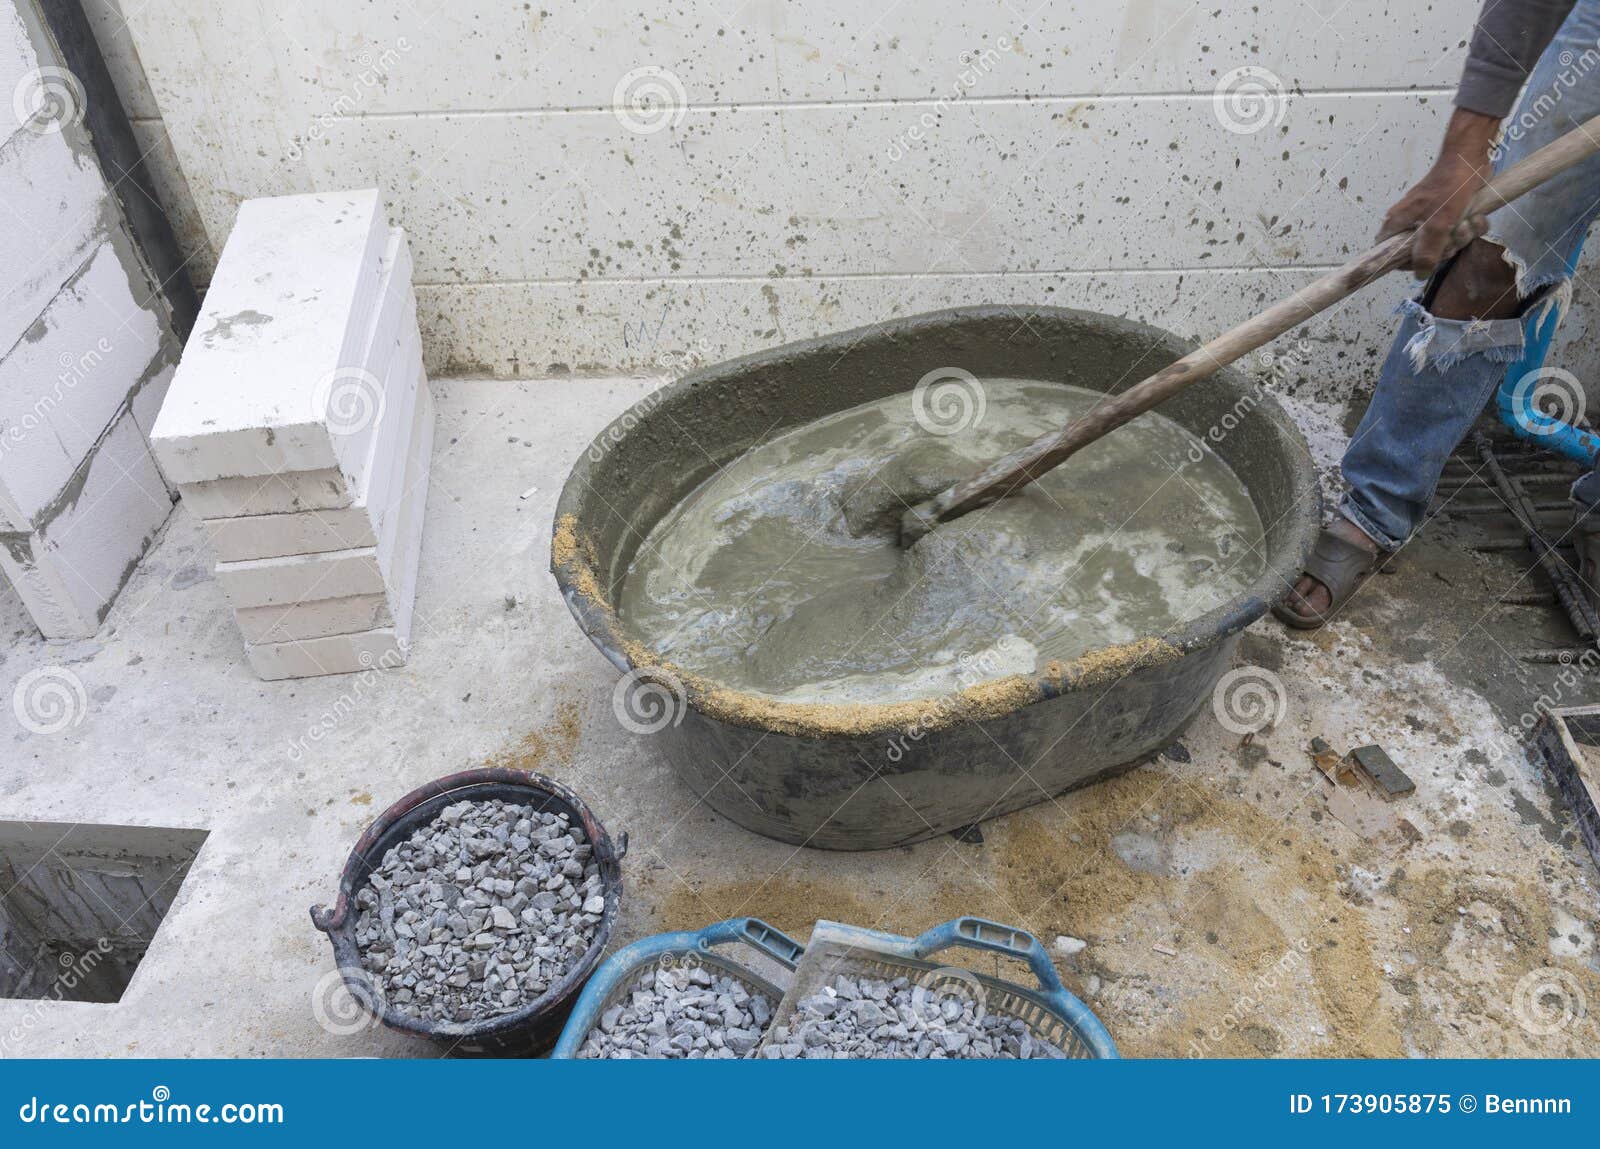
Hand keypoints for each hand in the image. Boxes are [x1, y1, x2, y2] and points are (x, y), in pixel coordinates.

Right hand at [1377, 108, 1500, 277]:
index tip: (1425, 262)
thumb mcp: (1439, 222)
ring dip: (1462, 237)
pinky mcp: (1447, 215)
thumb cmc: (1450, 186)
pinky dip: (1470, 227)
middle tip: (1454, 236)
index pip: (1387, 254)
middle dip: (1444, 248)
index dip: (1405, 263)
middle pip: (1421, 253)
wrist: (1471, 157)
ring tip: (1468, 221)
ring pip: (1443, 244)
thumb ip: (1428, 250)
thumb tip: (1420, 274)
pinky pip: (1457, 233)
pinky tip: (1476, 216)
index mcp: (1396, 224)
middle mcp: (1409, 223)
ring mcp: (1429, 220)